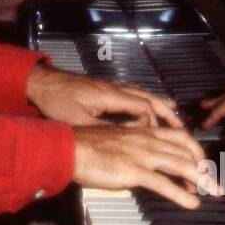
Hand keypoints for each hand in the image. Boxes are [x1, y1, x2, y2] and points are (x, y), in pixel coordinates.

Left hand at [27, 64, 180, 128]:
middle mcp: (114, 88)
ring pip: (143, 94)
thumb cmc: (55, 100)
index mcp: (110, 96)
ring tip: (174, 117)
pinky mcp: (104, 88)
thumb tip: (121, 142)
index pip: (143, 108)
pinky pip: (133, 93)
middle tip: (183, 128)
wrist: (41, 82)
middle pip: (149, 98)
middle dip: (167, 114)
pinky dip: (146, 101)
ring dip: (159, 106)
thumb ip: (100, 131)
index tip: (157, 138)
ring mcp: (110, 87)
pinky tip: (148, 109)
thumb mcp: (77, 120)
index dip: (153, 124)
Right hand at [72, 124, 215, 208]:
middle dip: (203, 167)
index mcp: (142, 131)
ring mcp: (141, 154)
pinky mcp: (133, 170)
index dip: (195, 150)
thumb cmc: (85, 144)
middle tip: (211, 181)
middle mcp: (146, 140)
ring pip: (181, 165)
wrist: (69, 148)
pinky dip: (181, 195)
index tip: (201, 163)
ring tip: (213, 191)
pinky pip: (163, 184)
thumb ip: (131, 143)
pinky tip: (192, 204)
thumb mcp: (115, 138)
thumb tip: (138, 155)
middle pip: (186, 151)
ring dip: (201, 179)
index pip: (179, 136)